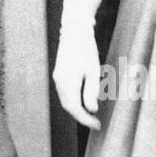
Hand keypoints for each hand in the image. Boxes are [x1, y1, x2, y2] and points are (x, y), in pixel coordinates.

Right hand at [53, 0, 114, 129]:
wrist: (74, 30)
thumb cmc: (87, 49)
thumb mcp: (93, 71)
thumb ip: (91, 91)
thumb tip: (91, 110)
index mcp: (67, 83)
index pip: (75, 109)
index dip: (85, 120)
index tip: (97, 126)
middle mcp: (59, 82)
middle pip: (68, 106)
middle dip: (82, 117)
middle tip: (96, 124)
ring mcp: (58, 78)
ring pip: (66, 100)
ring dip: (77, 110)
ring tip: (91, 116)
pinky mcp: (60, 73)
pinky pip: (66, 93)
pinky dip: (74, 101)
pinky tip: (84, 102)